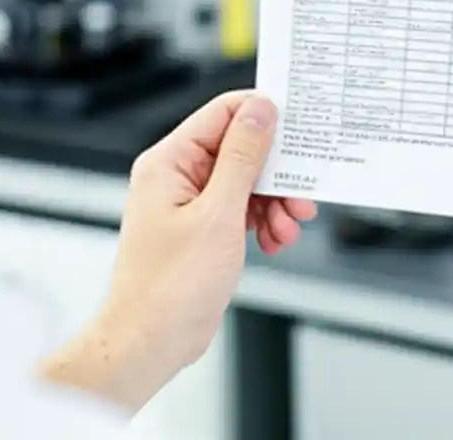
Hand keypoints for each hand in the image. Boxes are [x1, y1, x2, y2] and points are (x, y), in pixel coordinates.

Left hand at [39, 91, 316, 411]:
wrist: (151, 340)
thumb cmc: (169, 287)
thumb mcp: (218, 214)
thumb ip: (242, 157)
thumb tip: (260, 111)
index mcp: (169, 162)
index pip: (222, 113)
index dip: (263, 116)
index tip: (299, 128)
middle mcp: (177, 176)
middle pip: (241, 150)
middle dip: (277, 173)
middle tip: (301, 196)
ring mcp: (190, 203)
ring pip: (248, 182)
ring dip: (275, 203)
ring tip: (287, 227)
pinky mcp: (203, 228)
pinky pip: (243, 209)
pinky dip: (264, 222)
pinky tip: (273, 241)